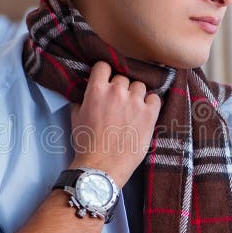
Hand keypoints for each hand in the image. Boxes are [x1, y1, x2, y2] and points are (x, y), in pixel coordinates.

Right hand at [70, 61, 161, 187]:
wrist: (101, 167)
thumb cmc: (87, 145)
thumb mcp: (76, 117)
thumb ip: (82, 99)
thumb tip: (85, 93)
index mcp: (96, 90)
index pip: (104, 66)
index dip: (105, 73)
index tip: (107, 80)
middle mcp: (116, 92)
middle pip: (123, 77)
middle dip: (121, 88)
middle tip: (119, 102)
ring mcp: (134, 102)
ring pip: (139, 86)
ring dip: (136, 94)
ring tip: (132, 109)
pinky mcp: (149, 114)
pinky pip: (155, 98)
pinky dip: (151, 103)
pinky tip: (145, 112)